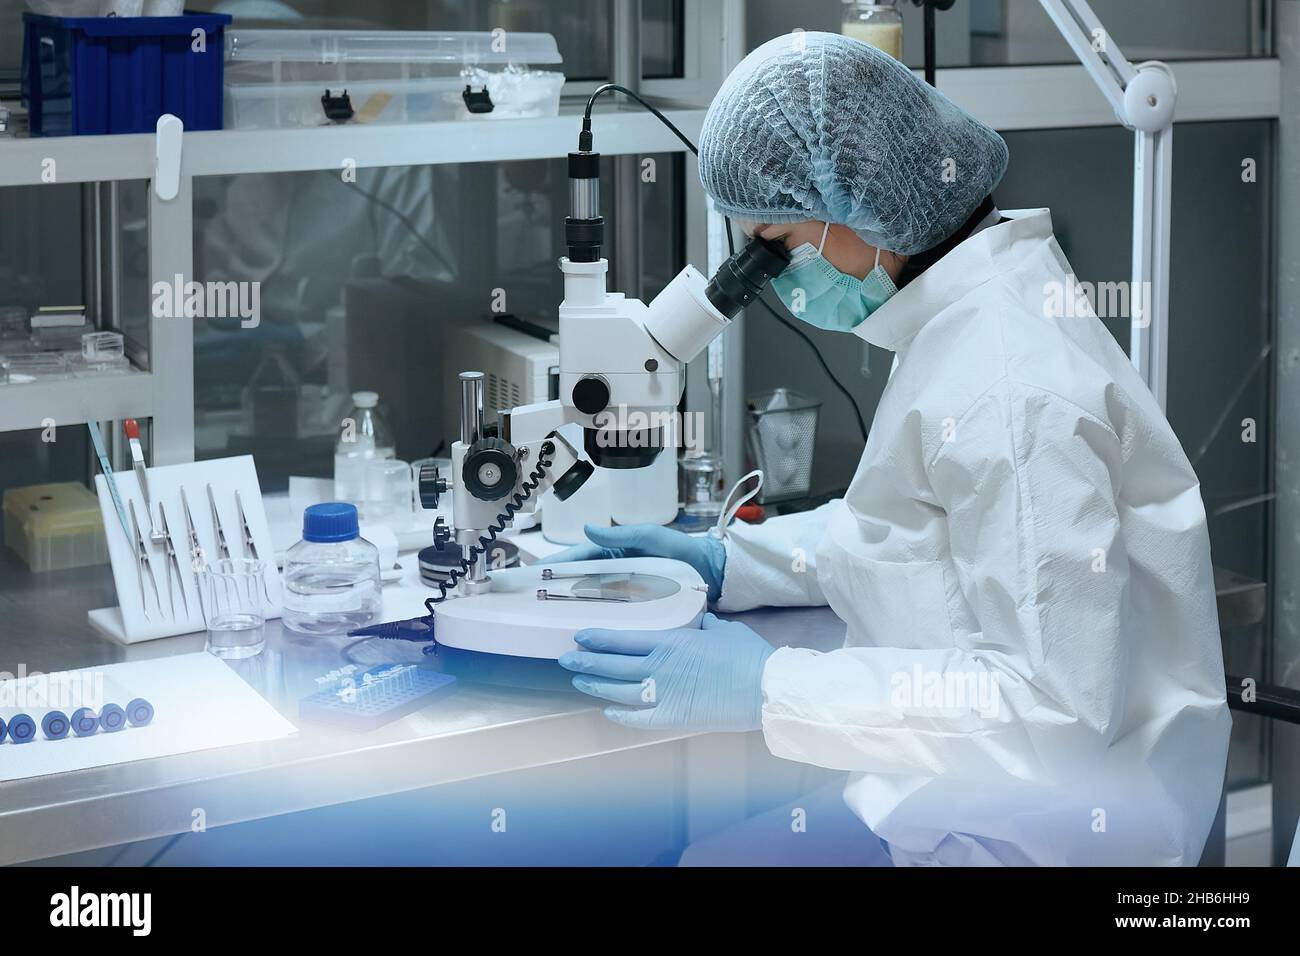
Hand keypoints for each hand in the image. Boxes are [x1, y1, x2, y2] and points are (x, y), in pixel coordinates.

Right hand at [546, 524, 726, 602]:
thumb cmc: (683, 550)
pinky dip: (598, 620)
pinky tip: (585, 631)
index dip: (557, 565)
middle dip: (558, 589)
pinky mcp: (638, 609)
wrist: (713, 573)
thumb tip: (587, 529)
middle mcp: (616, 572)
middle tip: (533, 601)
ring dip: (573, 608)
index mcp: (616, 551)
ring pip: (593, 600)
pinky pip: (613, 614)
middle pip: (581, 581)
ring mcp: (626, 592)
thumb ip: (622, 534)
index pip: (580, 558)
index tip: (535, 574)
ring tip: (550, 620)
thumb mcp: (652, 536)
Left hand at [558, 613, 773, 731]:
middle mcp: (659, 667)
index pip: (622, 639)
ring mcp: (663, 695)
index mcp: (670, 642)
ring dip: (595, 685)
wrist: (764, 690)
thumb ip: (705, 626)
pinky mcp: (672, 717)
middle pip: (612, 664)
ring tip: (578, 680)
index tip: (580, 636)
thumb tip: (703, 623)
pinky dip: (619, 714)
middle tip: (566, 658)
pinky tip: (607, 711)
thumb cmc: (747, 656)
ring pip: (617, 690)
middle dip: (585, 660)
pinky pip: (637, 717)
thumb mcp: (724, 631)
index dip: (598, 638)